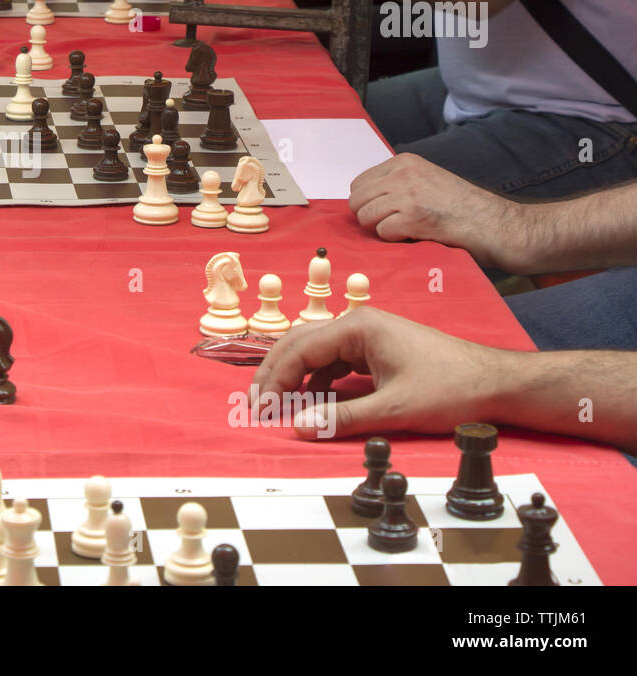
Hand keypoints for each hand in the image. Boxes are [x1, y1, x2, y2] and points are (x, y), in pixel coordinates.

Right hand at [248, 308, 506, 439]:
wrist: (496, 383)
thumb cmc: (452, 388)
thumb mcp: (394, 409)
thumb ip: (343, 418)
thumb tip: (300, 428)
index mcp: (359, 326)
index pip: (300, 349)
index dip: (275, 379)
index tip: (260, 408)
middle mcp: (358, 324)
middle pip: (300, 344)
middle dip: (275, 374)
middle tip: (255, 405)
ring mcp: (367, 337)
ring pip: (315, 353)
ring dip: (294, 378)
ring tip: (278, 406)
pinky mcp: (376, 352)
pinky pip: (334, 363)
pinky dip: (317, 382)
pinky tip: (313, 403)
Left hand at [348, 153, 528, 271]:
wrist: (497, 224)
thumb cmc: (463, 208)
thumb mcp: (427, 181)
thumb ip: (397, 184)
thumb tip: (361, 201)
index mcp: (404, 162)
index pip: (358, 184)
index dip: (368, 203)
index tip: (387, 212)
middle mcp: (404, 173)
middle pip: (356, 201)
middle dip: (370, 217)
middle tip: (394, 225)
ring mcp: (408, 194)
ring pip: (365, 216)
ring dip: (382, 229)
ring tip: (408, 230)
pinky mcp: (414, 217)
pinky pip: (382, 232)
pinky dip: (395, 240)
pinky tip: (416, 236)